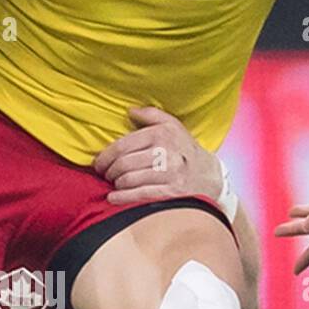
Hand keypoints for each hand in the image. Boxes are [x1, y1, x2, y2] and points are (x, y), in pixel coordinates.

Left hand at [94, 106, 222, 203]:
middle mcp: (165, 152)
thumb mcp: (173, 126)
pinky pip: (139, 194)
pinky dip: (122, 197)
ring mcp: (169, 173)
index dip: (104, 156)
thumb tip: (130, 110)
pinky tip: (113, 197)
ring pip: (129, 179)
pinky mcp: (171, 192)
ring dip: (116, 183)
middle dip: (109, 171)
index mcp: (161, 134)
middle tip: (105, 174)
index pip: (122, 145)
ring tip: (115, 183)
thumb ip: (152, 115)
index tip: (98, 163)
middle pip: (123, 164)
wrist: (210, 176)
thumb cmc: (184, 150)